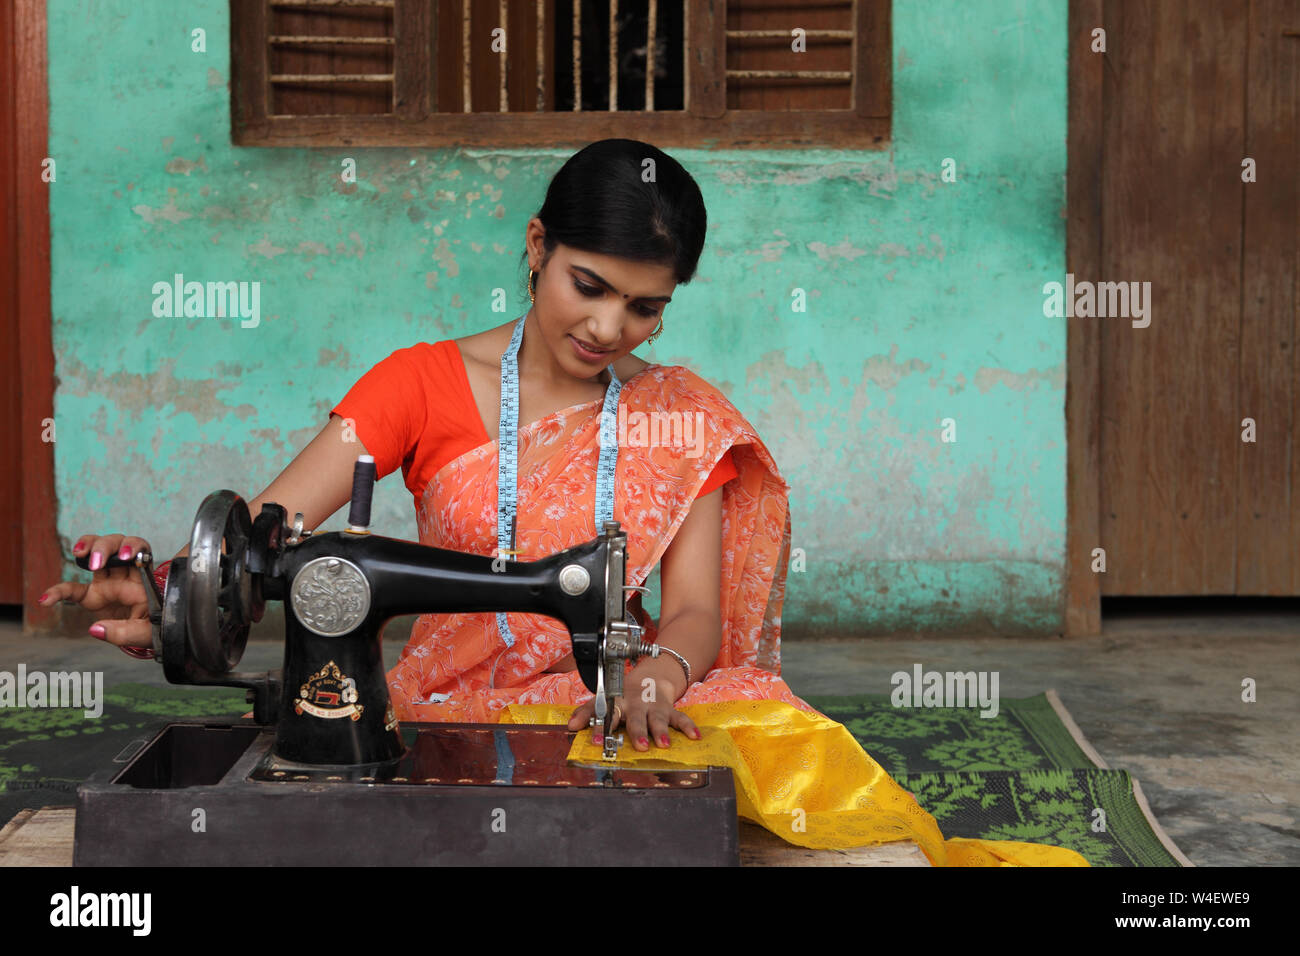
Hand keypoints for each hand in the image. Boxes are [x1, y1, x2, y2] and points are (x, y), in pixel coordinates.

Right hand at [38, 534, 155, 650]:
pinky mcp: (92, 595)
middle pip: (116, 544)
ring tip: (81, 554)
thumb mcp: (147, 633)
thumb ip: (125, 632)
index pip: (140, 551)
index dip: (132, 547)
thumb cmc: (153, 628)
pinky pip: (71, 589)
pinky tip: (45, 600)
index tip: (126, 555)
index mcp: (144, 578)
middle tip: (98, 562)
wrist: (147, 635)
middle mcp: (125, 575)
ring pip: (96, 552)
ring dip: (88, 547)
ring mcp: (107, 582)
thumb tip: (95, 629)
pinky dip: (57, 593)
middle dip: (106, 546)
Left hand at [566, 657, 700, 750]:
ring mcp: (654, 707)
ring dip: (661, 731)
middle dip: (638, 731)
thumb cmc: (624, 694)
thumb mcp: (604, 699)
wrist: (650, 677)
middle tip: (639, 745)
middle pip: (636, 719)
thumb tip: (570, 726)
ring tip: (664, 744)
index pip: (609, 715)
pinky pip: (680, 717)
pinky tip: (695, 736)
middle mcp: (637, 705)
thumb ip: (587, 712)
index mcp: (619, 703)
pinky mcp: (669, 709)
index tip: (597, 741)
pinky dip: (688, 726)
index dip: (602, 727)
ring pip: (658, 719)